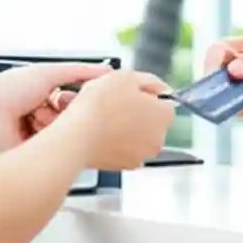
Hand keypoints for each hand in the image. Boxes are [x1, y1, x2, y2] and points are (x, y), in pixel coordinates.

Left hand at [0, 63, 111, 151]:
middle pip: (71, 113)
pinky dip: (49, 137)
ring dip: (55, 122)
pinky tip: (36, 130)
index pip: (74, 93)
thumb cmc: (6, 91)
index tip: (85, 93)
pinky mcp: (34, 149)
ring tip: (37, 117)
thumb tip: (107, 71)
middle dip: (67, 109)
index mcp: (41, 89)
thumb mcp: (48, 73)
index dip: (80, 94)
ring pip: (64, 129)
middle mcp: (40, 110)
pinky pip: (54, 144)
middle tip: (55, 105)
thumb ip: (80, 71)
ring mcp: (36, 131)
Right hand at [60, 69, 174, 169]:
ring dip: (127, 127)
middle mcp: (159, 138)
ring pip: (139, 135)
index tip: (131, 92)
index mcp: (164, 115)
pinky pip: (126, 149)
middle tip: (116, 103)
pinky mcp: (126, 165)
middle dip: (138, 111)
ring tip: (106, 118)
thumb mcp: (127, 77)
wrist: (77, 135)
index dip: (146, 93)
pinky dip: (118, 142)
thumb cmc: (100, 105)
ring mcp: (143, 154)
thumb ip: (149, 81)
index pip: (165, 100)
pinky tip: (103, 133)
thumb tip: (159, 87)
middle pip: (153, 119)